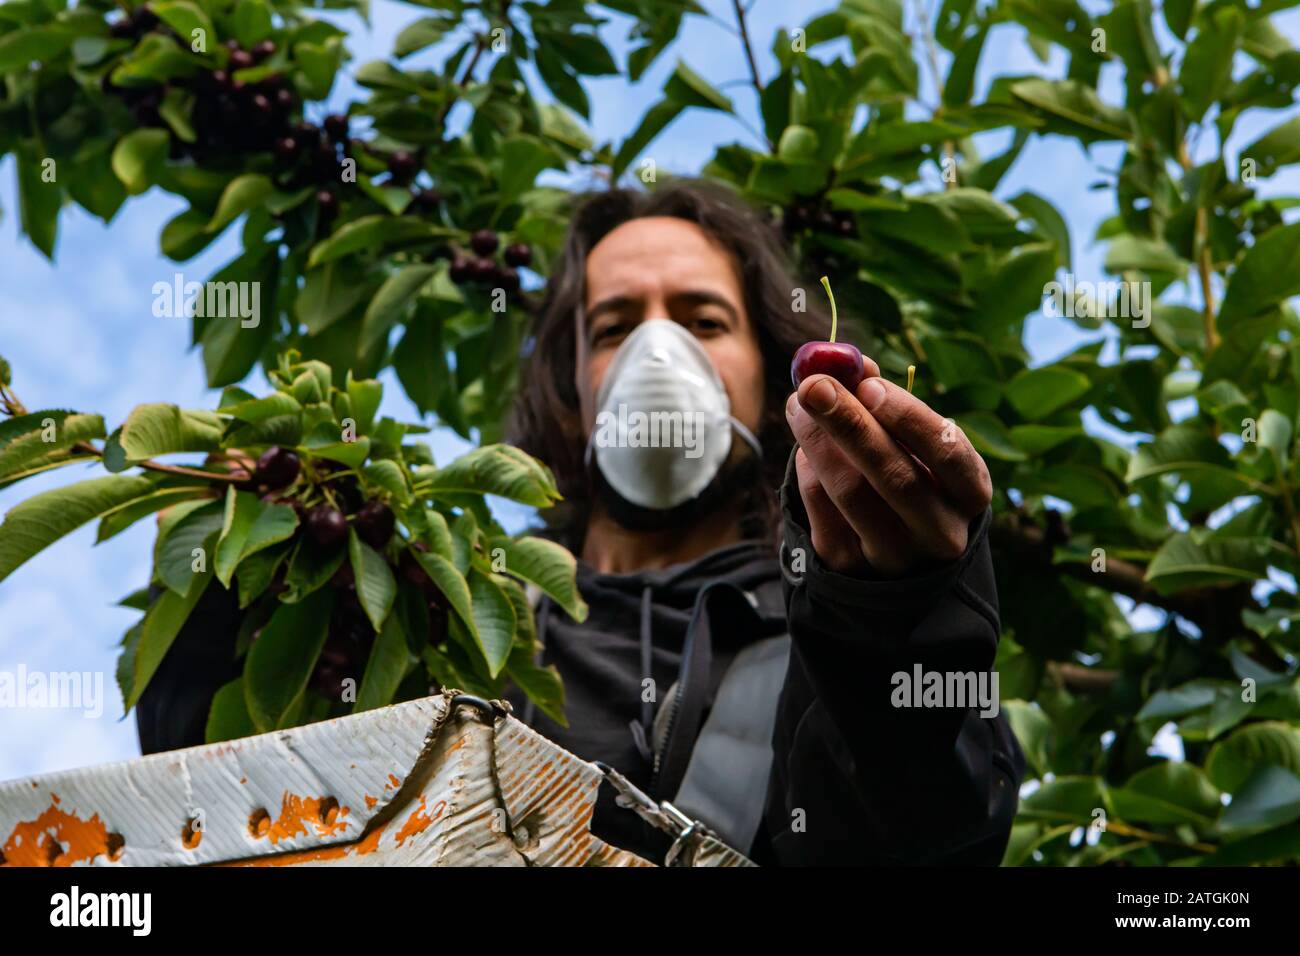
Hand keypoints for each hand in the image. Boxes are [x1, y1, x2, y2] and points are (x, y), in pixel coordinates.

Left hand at [785, 367, 991, 576]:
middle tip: (813, 385)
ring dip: (817, 440)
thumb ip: (882, 402)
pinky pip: (820, 507)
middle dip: (850, 424)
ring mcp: (896, 556)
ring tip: (800, 404)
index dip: (908, 417)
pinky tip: (806, 449)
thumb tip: (851, 365)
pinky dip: (807, 468)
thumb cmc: (906, 473)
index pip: (948, 453)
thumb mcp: (910, 442)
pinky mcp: (849, 566)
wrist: (889, 550)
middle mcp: (941, 532)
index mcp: (970, 493)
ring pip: (850, 493)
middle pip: (896, 477)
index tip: (868, 384)